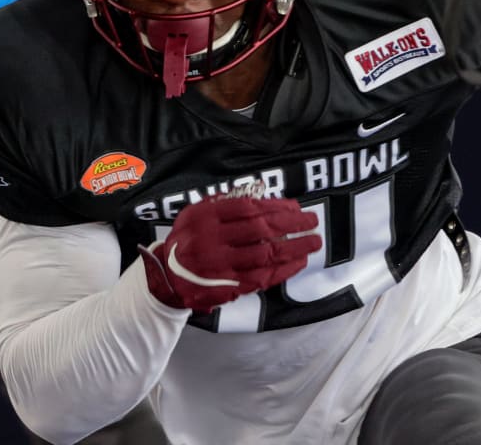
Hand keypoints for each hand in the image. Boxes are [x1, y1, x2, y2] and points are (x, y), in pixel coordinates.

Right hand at [138, 193, 321, 312]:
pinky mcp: (227, 287)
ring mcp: (219, 266)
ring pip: (264, 255)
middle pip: (260, 230)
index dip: (276, 206)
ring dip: (294, 248)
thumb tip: (263, 194)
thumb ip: (226, 202)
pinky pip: (262, 278)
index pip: (247, 208)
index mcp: (204, 217)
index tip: (295, 206)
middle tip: (313, 221)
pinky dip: (284, 270)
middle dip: (292, 224)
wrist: (166, 276)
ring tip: (314, 242)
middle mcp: (211, 240)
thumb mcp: (198, 213)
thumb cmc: (189, 239)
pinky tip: (299, 262)